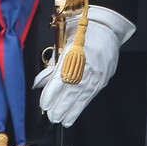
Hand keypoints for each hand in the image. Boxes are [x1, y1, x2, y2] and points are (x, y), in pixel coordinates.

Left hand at [32, 5, 134, 126]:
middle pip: (72, 90)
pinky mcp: (104, 76)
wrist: (106, 25)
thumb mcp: (62, 42)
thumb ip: (52, 64)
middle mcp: (87, 64)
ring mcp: (98, 71)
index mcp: (75, 53)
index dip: (52, 93)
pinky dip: (83, 104)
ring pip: (83, 94)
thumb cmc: (81, 30)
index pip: (61, 78)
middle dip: (61, 106)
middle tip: (52, 117)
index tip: (44, 104)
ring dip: (72, 110)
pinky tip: (76, 112)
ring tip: (63, 120)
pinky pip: (92, 93)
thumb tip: (40, 83)